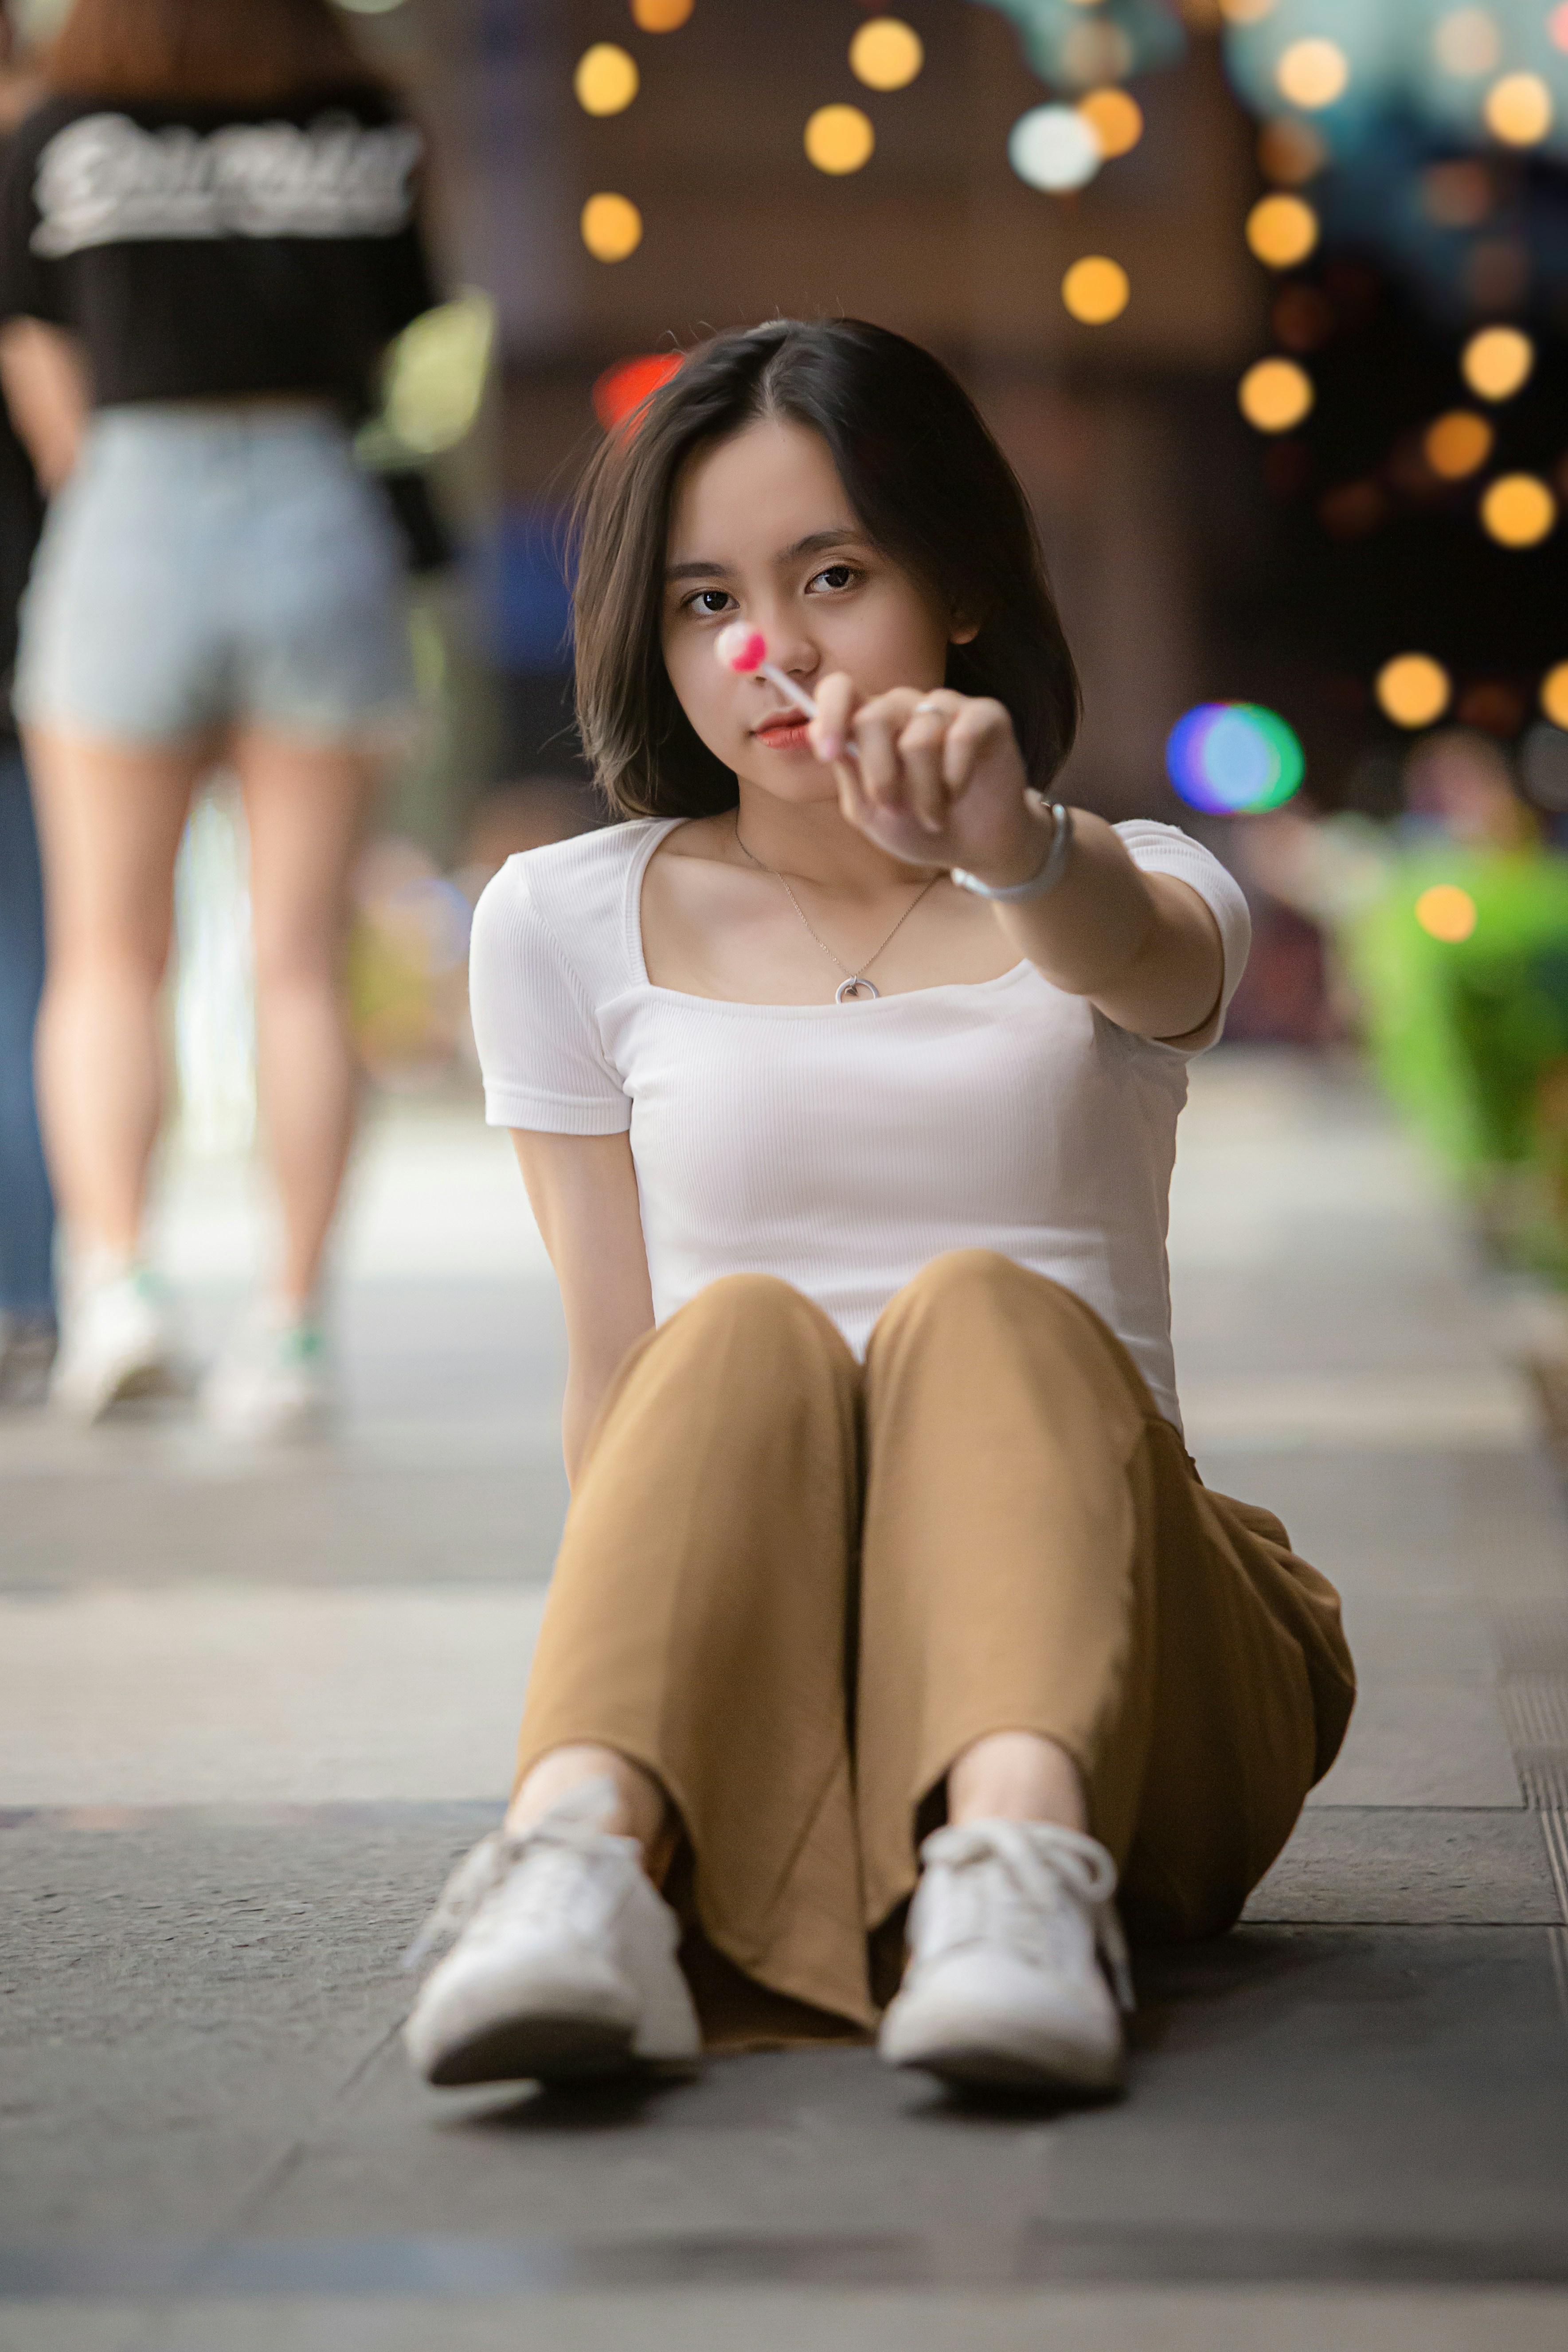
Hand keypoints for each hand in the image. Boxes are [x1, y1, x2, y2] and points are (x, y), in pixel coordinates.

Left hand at [808, 677, 1049, 885]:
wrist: (972, 848)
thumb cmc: (916, 826)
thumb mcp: (870, 812)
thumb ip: (848, 773)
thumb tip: (817, 734)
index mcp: (870, 724)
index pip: (840, 689)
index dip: (829, 713)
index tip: (828, 753)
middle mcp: (905, 707)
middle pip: (874, 717)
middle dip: (881, 777)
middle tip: (895, 810)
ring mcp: (945, 707)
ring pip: (919, 738)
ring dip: (924, 793)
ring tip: (933, 816)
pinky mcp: (985, 715)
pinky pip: (961, 737)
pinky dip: (955, 779)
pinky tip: (958, 794)